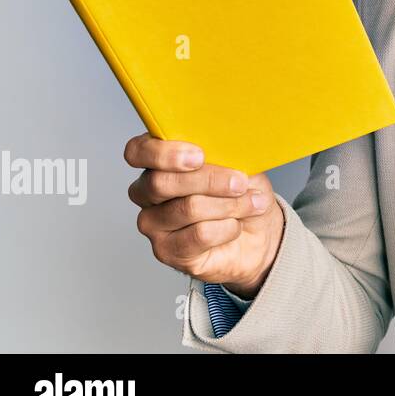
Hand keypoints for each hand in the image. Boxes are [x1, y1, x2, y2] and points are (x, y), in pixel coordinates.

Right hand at [125, 133, 284, 298]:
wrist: (258, 234)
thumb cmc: (242, 192)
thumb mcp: (239, 163)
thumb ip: (223, 152)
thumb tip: (225, 144)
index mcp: (158, 162)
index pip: (137, 151)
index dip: (162, 153)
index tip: (199, 156)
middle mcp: (146, 193)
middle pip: (161, 183)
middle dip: (209, 180)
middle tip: (240, 182)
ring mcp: (153, 224)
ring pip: (187, 208)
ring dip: (229, 204)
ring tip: (252, 203)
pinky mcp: (167, 251)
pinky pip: (199, 234)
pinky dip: (228, 227)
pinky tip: (236, 225)